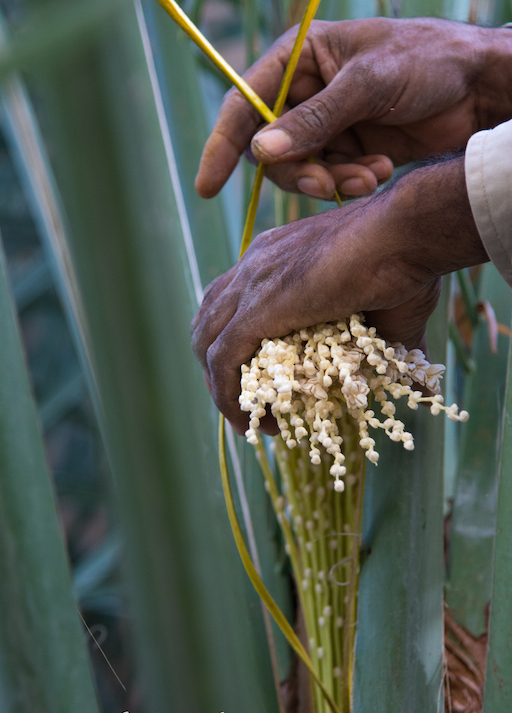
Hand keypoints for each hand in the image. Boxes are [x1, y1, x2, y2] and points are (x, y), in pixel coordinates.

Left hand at [191, 157, 487, 432]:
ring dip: (221, 387)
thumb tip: (422, 394)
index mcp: (275, 256)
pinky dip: (229, 396)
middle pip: (208, 320)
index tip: (257, 382)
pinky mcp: (257, 308)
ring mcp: (251, 283)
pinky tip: (252, 422)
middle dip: (217, 367)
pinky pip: (222, 361)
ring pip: (206, 342)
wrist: (406, 235)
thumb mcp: (386, 314)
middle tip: (249, 404)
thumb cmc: (406, 265)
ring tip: (250, 419)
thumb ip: (386, 350)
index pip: (231, 301)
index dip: (233, 343)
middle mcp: (254, 265)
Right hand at [195, 18, 511, 200]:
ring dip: (331, 182)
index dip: (223, 145)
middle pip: (272, 148)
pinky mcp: (350, 149)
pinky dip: (351, 183)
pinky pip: (331, 178)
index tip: (207, 186)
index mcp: (301, 59)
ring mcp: (329, 124)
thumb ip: (313, 120)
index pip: (245, 103)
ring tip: (369, 176)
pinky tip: (380, 171)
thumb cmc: (427, 64)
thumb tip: (260, 151)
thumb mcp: (367, 85)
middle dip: (297, 173)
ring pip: (302, 170)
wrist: (479, 89)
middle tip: (324, 186)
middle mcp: (307, 93)